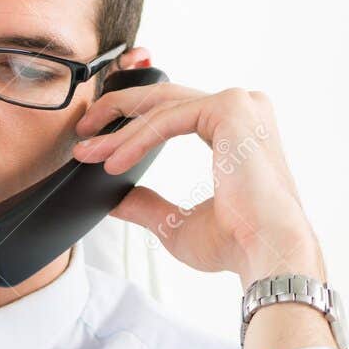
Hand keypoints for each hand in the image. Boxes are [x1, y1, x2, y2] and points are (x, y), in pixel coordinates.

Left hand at [71, 68, 324, 287]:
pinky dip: (137, 139)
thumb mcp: (177, 222)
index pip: (174, 110)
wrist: (266, 251)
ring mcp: (240, 105)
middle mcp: (244, 109)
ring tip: (90, 153)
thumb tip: (116, 202)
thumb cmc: (237, 242)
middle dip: (117, 111)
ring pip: (162, 108)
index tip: (96, 142)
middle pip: (165, 97)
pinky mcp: (230, 109)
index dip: (131, 123)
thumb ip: (147, 205)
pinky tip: (113, 162)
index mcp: (237, 130)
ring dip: (119, 132)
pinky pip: (169, 118)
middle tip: (83, 131)